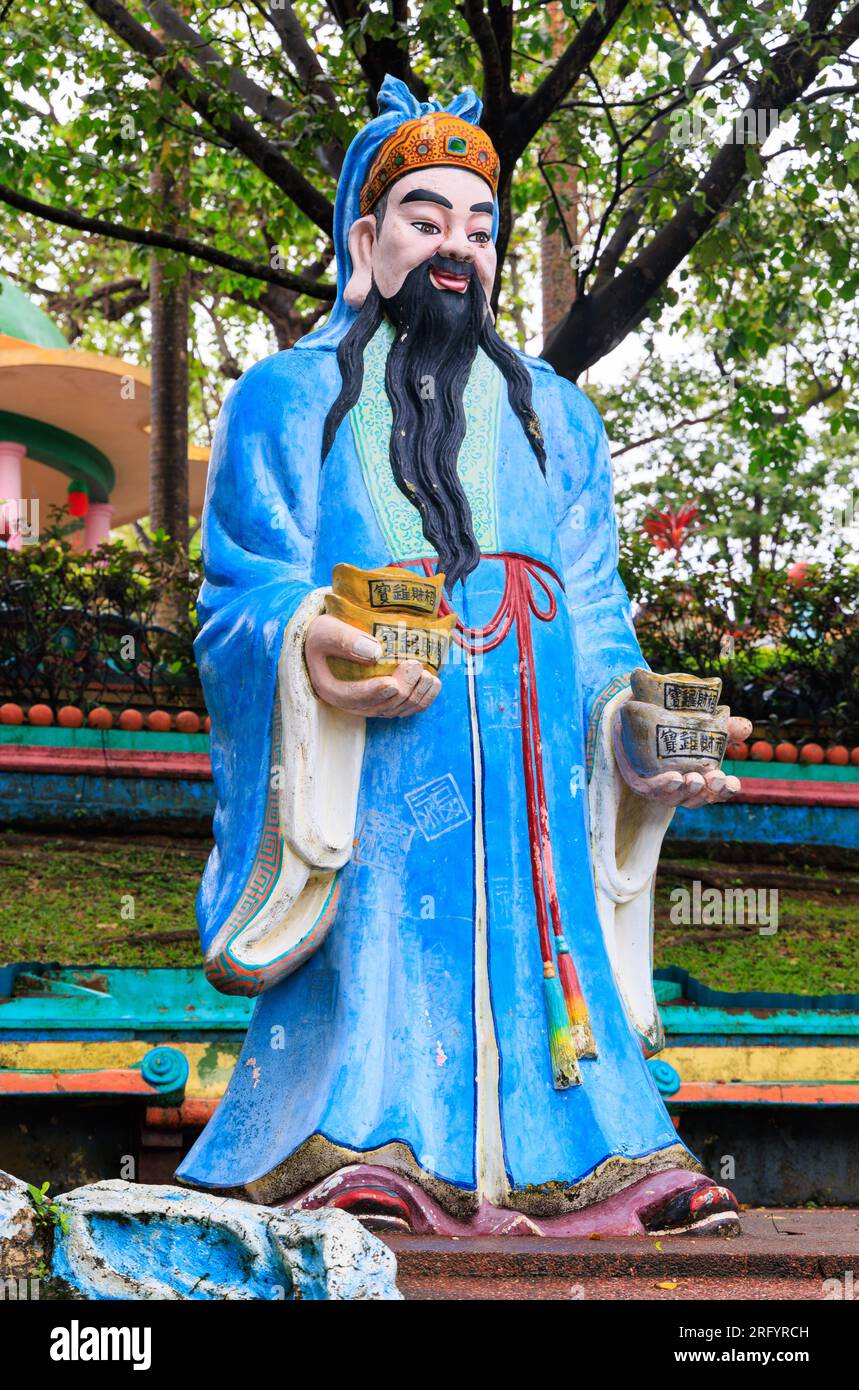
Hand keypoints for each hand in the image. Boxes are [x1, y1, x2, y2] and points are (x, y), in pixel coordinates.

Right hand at [305, 613, 441, 717]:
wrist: (334, 640)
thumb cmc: (329, 633)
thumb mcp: (327, 629)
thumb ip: (345, 638)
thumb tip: (375, 653)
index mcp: (332, 689)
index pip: (353, 698)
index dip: (374, 694)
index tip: (392, 684)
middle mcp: (353, 703)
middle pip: (381, 706)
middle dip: (402, 690)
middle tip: (415, 666)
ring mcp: (372, 704)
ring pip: (397, 710)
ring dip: (415, 695)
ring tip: (427, 675)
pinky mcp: (388, 701)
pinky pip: (407, 709)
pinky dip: (423, 699)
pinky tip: (434, 683)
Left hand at [613, 714, 752, 807]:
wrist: (635, 724)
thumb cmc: (674, 730)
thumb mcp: (700, 727)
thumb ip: (723, 727)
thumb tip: (746, 726)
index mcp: (701, 778)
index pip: (718, 792)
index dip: (727, 791)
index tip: (734, 783)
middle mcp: (683, 788)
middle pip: (699, 797)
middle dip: (710, 791)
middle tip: (716, 778)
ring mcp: (662, 788)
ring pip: (677, 797)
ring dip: (688, 790)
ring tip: (694, 778)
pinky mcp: (641, 782)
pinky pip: (653, 789)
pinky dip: (664, 785)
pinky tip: (674, 777)